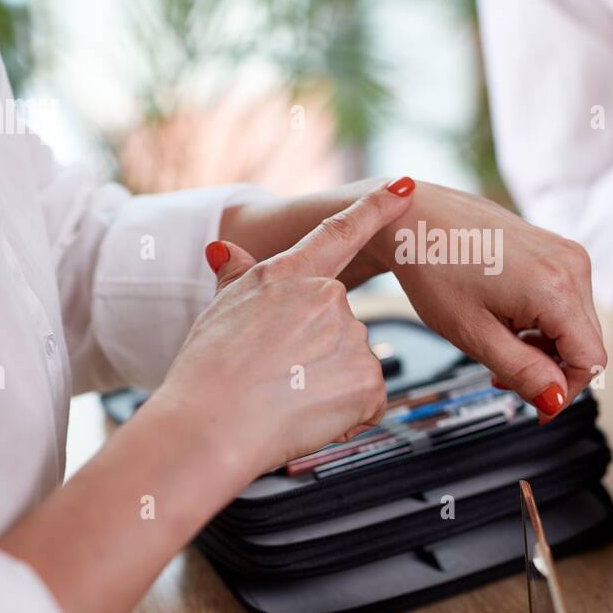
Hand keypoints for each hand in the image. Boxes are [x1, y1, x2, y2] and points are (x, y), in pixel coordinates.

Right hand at [152, 180, 414, 480]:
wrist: (210, 425)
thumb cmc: (207, 373)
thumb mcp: (219, 310)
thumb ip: (237, 277)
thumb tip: (225, 249)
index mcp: (290, 275)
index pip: (341, 233)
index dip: (377, 207)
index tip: (405, 186)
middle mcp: (327, 297)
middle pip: (340, 322)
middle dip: (317, 349)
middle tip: (278, 375)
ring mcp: (351, 337)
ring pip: (352, 361)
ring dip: (329, 383)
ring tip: (286, 397)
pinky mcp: (368, 379)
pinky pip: (366, 398)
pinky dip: (345, 413)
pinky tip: (308, 415)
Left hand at [365, 183, 606, 422]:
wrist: (416, 217)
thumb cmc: (435, 265)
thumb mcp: (474, 334)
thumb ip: (522, 372)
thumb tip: (556, 401)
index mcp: (557, 287)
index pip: (591, 361)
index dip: (566, 393)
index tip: (538, 409)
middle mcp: (572, 265)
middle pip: (587, 344)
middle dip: (551, 370)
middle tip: (503, 376)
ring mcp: (567, 253)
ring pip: (577, 325)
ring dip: (544, 348)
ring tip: (499, 345)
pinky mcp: (557, 250)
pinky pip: (566, 301)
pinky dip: (542, 323)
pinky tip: (507, 321)